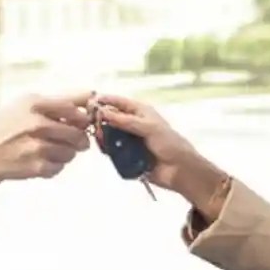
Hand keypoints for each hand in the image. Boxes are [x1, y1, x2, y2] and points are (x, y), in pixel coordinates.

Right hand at [0, 92, 92, 181]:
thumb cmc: (5, 127)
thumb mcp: (24, 104)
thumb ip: (58, 101)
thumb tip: (91, 95)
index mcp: (34, 104)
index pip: (74, 109)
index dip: (83, 118)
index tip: (83, 122)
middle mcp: (37, 124)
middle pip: (78, 133)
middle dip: (80, 139)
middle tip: (75, 140)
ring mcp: (37, 146)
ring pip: (71, 152)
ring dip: (66, 153)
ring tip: (49, 149)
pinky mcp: (37, 166)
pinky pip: (60, 167)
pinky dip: (54, 166)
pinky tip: (40, 160)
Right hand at [92, 93, 225, 203]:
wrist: (179, 169)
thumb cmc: (169, 143)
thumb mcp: (148, 128)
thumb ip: (126, 121)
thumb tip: (104, 112)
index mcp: (141, 112)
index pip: (120, 102)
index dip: (106, 100)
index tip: (91, 101)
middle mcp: (134, 124)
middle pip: (112, 118)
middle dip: (102, 120)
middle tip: (91, 123)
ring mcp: (130, 140)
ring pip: (111, 135)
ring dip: (104, 136)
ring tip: (98, 138)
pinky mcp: (128, 155)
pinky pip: (113, 150)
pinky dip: (108, 149)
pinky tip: (103, 149)